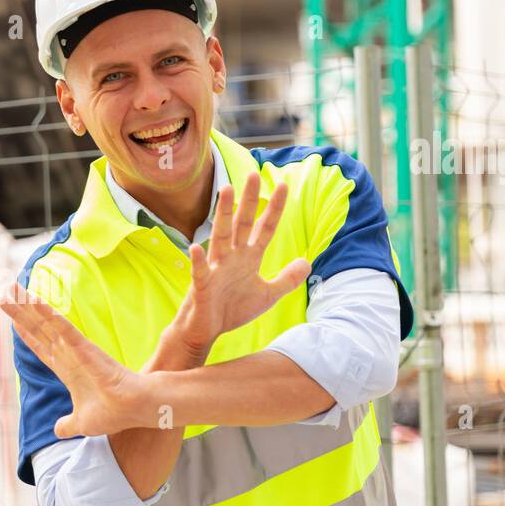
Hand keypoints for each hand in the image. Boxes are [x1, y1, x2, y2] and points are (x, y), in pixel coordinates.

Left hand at [0, 284, 150, 438]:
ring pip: (45, 321)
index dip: (26, 334)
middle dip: (20, 312)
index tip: (13, 320)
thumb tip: (58, 431)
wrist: (133, 409)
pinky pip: (60, 325)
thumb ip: (67, 424)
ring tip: (9, 288)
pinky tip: (31, 300)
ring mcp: (74, 347)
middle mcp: (68, 354)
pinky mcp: (82, 346)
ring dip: (26, 305)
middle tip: (4, 292)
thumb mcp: (82, 423)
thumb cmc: (113, 413)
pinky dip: (45, 312)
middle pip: (38, 328)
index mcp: (67, 370)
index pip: (41, 347)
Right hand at [174, 172, 310, 356]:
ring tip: (226, 191)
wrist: (206, 331)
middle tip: (253, 174)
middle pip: (242, 224)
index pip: (265, 228)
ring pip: (220, 237)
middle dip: (249, 200)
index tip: (283, 185)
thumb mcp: (267, 295)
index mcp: (248, 258)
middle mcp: (232, 257)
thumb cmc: (232, 310)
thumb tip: (307, 261)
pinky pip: (200, 271)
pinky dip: (199, 260)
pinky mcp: (202, 286)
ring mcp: (216, 269)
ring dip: (224, 214)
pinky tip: (196, 248)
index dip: (274, 208)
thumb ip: (287, 279)